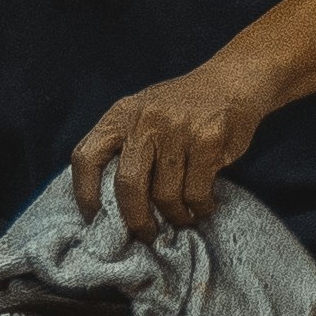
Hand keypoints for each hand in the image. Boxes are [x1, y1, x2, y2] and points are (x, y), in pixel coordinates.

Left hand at [68, 63, 279, 235]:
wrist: (231, 80)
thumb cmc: (182, 108)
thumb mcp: (142, 113)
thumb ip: (124, 145)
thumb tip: (111, 204)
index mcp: (120, 115)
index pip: (86, 157)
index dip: (84, 193)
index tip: (95, 218)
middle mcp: (144, 121)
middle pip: (126, 185)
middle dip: (135, 220)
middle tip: (145, 234)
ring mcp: (176, 129)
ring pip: (165, 195)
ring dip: (175, 216)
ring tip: (182, 218)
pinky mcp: (207, 140)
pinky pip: (196, 192)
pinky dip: (200, 208)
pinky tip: (203, 205)